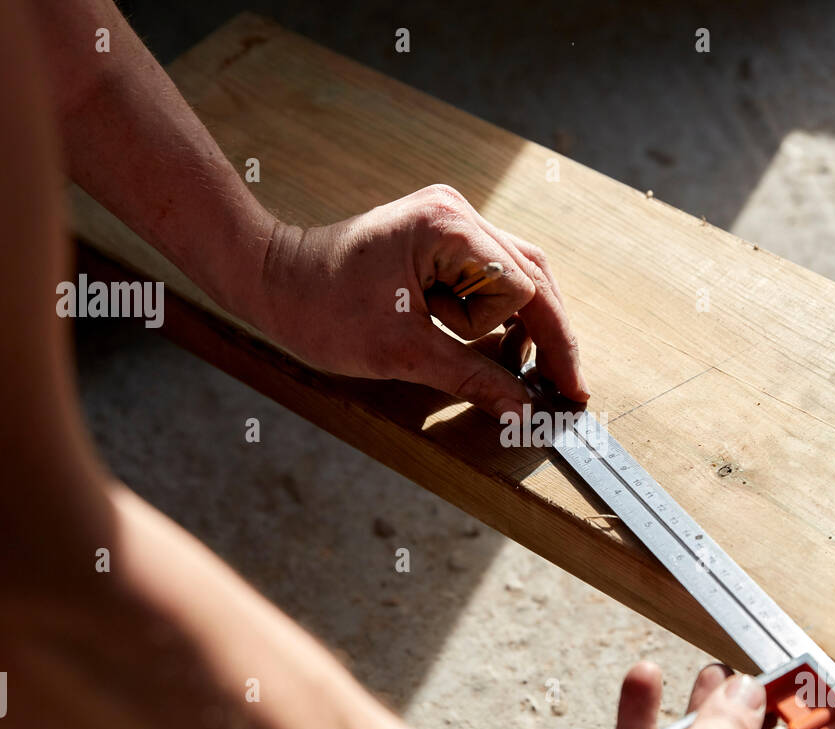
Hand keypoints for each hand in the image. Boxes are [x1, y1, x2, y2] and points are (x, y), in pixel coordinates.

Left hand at [247, 185, 589, 417]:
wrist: (269, 279)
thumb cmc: (320, 308)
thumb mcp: (401, 353)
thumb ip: (471, 379)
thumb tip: (523, 411)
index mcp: (447, 227)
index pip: (520, 289)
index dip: (537, 342)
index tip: (559, 390)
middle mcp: (455, 211)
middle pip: (532, 274)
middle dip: (545, 334)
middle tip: (565, 389)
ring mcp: (448, 219)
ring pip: (516, 274)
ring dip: (517, 325)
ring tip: (520, 370)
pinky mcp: (438, 234)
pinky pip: (489, 273)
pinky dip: (494, 312)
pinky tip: (490, 343)